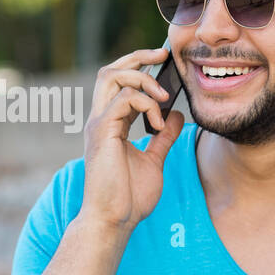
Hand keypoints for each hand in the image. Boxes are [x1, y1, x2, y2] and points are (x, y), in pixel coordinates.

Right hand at [79, 46, 184, 231]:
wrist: (114, 220)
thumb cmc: (128, 196)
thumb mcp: (153, 159)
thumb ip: (163, 137)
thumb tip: (176, 115)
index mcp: (110, 123)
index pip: (118, 82)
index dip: (138, 66)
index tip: (163, 60)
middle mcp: (100, 119)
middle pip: (110, 71)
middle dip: (137, 57)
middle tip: (163, 55)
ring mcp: (98, 125)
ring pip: (112, 77)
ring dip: (143, 80)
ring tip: (164, 98)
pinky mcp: (102, 133)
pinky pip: (123, 100)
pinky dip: (146, 105)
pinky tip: (158, 125)